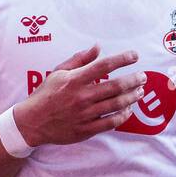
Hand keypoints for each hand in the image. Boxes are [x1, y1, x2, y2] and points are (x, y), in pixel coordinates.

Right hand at [12, 45, 144, 146]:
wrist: (32, 122)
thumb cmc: (46, 94)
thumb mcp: (58, 72)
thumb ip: (79, 59)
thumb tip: (97, 47)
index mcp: (75, 80)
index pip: (104, 66)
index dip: (122, 59)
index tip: (134, 55)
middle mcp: (82, 96)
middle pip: (115, 86)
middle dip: (133, 80)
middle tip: (143, 76)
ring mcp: (85, 114)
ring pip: (116, 104)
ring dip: (132, 97)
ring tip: (139, 91)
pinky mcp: (86, 129)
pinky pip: (111, 123)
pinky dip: (123, 116)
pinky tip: (128, 110)